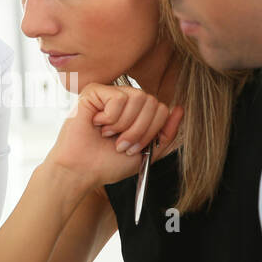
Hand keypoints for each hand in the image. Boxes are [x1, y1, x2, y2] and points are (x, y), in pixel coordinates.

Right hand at [45, 83, 182, 190]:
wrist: (81, 170)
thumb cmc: (107, 164)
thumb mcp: (147, 153)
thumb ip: (166, 134)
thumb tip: (180, 109)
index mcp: (138, 113)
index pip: (162, 110)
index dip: (151, 132)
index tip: (133, 148)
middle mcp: (126, 100)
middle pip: (153, 102)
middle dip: (139, 131)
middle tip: (120, 144)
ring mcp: (110, 93)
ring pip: (139, 98)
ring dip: (124, 125)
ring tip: (108, 134)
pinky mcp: (94, 91)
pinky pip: (118, 98)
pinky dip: (110, 118)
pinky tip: (96, 124)